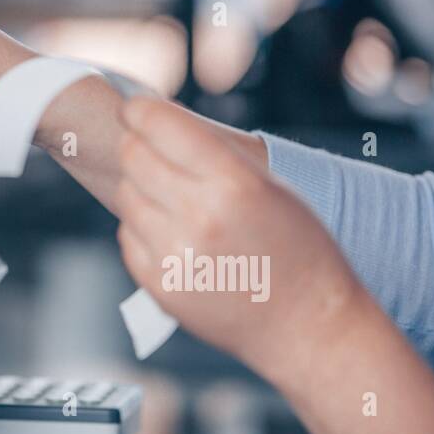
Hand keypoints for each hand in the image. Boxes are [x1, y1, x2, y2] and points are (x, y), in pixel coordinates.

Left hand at [115, 95, 433, 433]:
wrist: (308, 326)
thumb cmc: (298, 248)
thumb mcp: (272, 187)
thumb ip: (215, 154)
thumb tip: (160, 118)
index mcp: (233, 184)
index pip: (161, 126)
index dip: (141, 111)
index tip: (134, 108)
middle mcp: (199, 217)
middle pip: (133, 156)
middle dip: (137, 143)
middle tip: (146, 144)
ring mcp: (175, 255)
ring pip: (126, 194)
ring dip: (140, 187)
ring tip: (171, 196)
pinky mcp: (159, 285)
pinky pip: (127, 235)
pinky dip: (142, 226)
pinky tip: (173, 232)